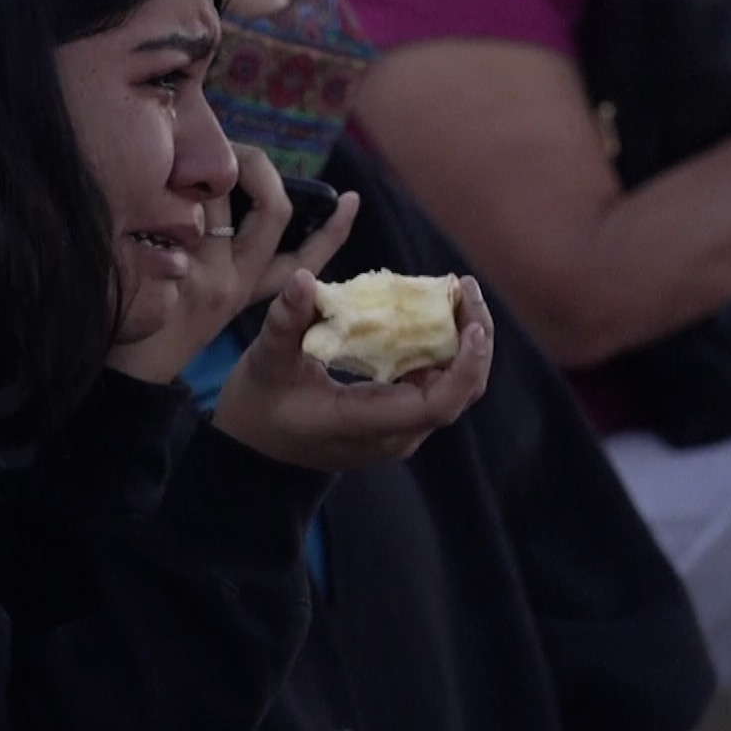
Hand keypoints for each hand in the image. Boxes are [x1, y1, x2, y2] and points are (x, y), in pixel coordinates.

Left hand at [106, 145, 356, 383]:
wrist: (126, 370)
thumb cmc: (162, 323)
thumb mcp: (210, 295)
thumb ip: (228, 253)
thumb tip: (232, 190)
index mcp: (251, 288)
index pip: (308, 258)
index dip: (336, 229)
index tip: (352, 199)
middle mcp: (236, 281)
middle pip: (274, 208)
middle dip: (253, 165)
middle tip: (227, 150)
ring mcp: (204, 275)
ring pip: (216, 198)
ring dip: (200, 168)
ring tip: (177, 158)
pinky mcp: (169, 270)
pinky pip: (173, 209)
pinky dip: (160, 187)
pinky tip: (143, 182)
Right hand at [212, 271, 494, 469]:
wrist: (256, 453)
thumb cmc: (258, 408)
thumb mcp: (265, 362)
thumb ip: (287, 321)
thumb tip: (303, 278)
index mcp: (365, 423)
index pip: (437, 404)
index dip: (464, 365)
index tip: (471, 324)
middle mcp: (393, 434)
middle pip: (459, 394)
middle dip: (474, 340)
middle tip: (465, 288)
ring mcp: (399, 431)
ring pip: (453, 390)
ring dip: (462, 342)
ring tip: (456, 294)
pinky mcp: (397, 420)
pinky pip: (435, 386)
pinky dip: (443, 351)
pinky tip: (433, 315)